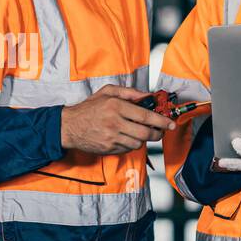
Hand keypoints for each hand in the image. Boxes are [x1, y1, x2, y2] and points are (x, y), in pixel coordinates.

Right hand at [60, 85, 175, 154]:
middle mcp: (114, 123)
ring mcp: (111, 138)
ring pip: (138, 143)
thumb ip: (129, 92)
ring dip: (143, 139)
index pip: (146, 116)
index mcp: (116, 106)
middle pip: (145, 134)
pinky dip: (131, 144)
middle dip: (157, 134)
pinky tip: (125, 137)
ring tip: (139, 132)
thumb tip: (148, 96)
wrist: (69, 126)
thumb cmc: (89, 108)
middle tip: (160, 131)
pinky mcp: (109, 149)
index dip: (162, 121)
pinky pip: (127, 149)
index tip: (171, 123)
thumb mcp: (107, 92)